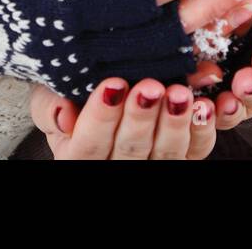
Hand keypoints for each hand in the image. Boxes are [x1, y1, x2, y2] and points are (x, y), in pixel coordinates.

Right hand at [0, 0, 251, 101]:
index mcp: (53, 9)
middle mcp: (69, 47)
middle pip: (153, 34)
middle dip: (209, 8)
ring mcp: (77, 67)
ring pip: (155, 60)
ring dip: (206, 35)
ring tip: (249, 5)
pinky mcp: (80, 75)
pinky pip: (141, 75)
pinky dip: (181, 66)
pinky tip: (216, 49)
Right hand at [29, 78, 217, 158]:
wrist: (103, 90)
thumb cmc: (72, 93)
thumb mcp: (48, 95)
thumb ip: (50, 106)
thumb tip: (64, 117)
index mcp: (78, 157)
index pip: (89, 145)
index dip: (101, 117)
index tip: (113, 85)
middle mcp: (116, 166)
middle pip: (130, 150)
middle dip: (141, 117)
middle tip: (150, 86)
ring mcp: (151, 164)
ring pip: (166, 154)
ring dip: (175, 123)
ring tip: (178, 93)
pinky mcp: (181, 155)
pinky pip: (196, 150)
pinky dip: (201, 127)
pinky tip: (203, 105)